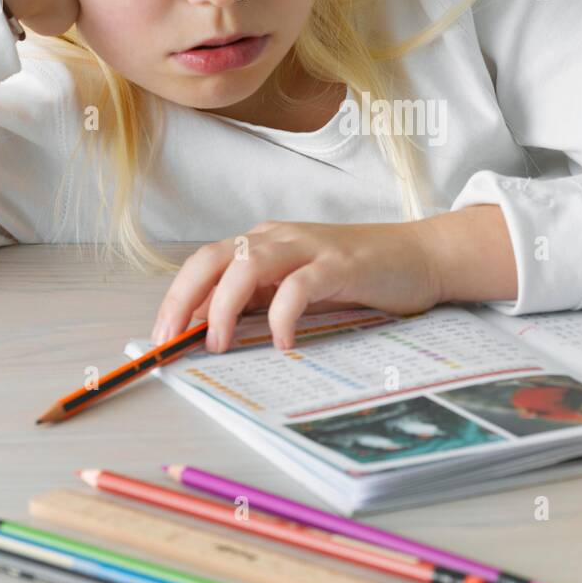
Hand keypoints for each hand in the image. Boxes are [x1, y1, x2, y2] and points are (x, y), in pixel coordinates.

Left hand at [151, 220, 444, 352]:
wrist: (421, 256)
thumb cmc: (359, 278)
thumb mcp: (299, 290)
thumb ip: (260, 302)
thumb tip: (211, 330)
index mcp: (263, 245)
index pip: (204, 265)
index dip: (177, 300)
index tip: (161, 338)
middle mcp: (277, 239)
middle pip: (212, 259)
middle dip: (184, 300)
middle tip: (172, 341)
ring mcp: (308, 247)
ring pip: (247, 267)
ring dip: (224, 306)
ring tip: (219, 344)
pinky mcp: (340, 263)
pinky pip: (299, 285)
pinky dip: (283, 315)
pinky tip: (284, 342)